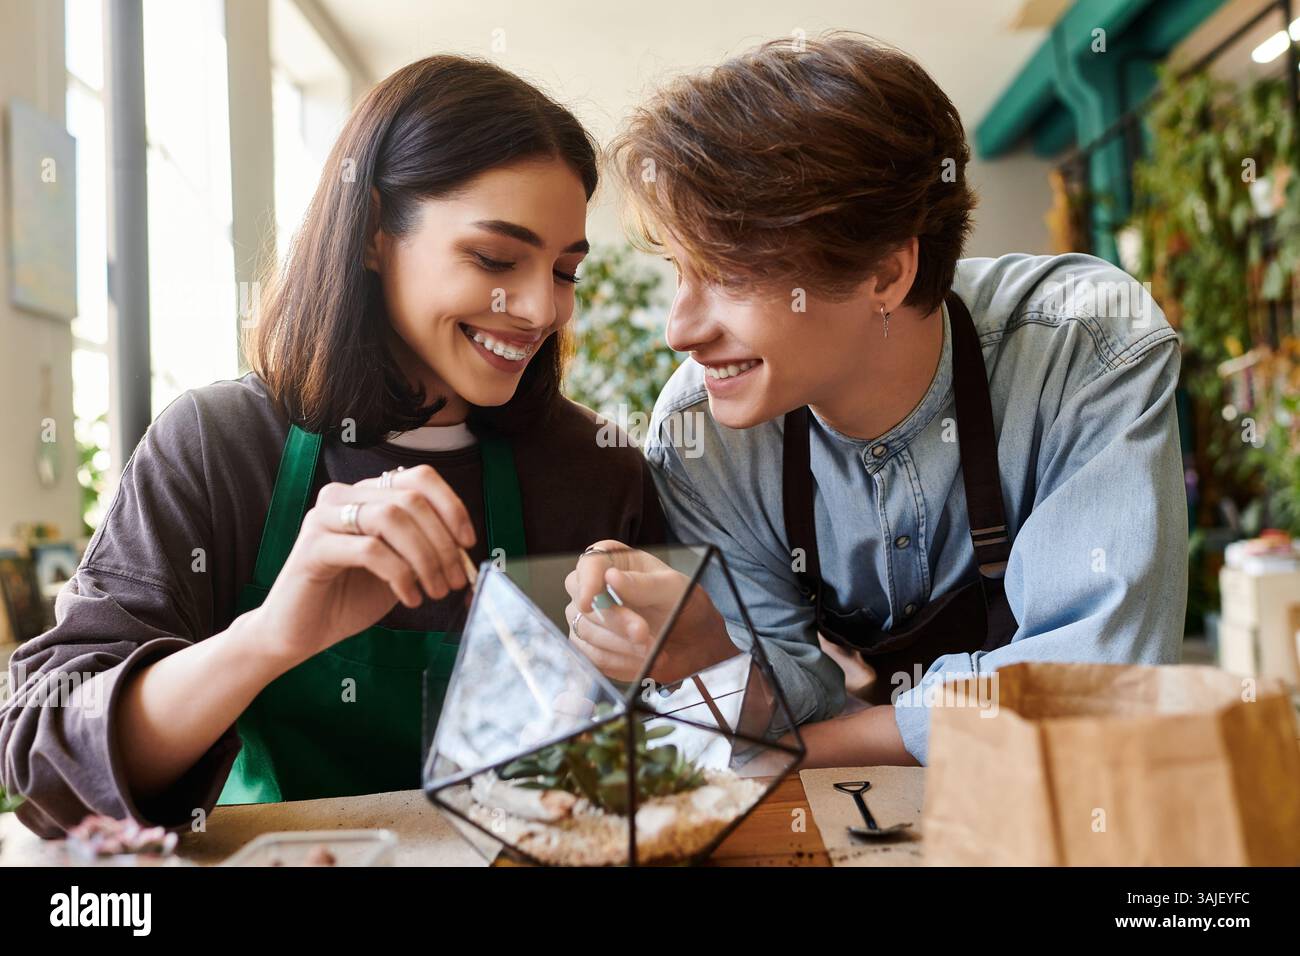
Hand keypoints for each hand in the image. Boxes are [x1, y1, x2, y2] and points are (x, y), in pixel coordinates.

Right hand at [254, 463, 475, 666]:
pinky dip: (400, 574)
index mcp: (367, 494)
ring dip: (425, 557)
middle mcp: (344, 496)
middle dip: (443, 542)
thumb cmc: (350, 599)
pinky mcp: (312, 547)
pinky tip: (410, 598)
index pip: (419, 478)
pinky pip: (369, 549)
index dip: (451, 506)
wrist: (299, 633)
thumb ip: (427, 551)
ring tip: (435, 591)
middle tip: (455, 580)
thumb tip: (468, 550)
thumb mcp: (401, 569)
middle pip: (410, 500)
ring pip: (391, 518)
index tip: (468, 542)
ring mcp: (324, 518)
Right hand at [562, 540, 736, 684]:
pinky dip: (619, 661)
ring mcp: (588, 618)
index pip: (590, 564)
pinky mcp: (591, 647)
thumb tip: (611, 577)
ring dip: (621, 644)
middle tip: (642, 632)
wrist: (693, 641)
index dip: (587, 581)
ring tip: (653, 649)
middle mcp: (594, 587)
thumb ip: (645, 584)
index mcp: (614, 561)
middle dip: (615, 621)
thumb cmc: (682, 604)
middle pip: (584, 601)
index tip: (590, 600)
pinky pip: (593, 657)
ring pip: (586, 631)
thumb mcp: (674, 589)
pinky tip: (642, 661)